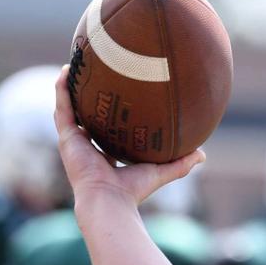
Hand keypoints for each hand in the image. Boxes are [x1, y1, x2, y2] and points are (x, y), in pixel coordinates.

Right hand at [53, 66, 203, 207]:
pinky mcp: (66, 137)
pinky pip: (62, 108)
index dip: (109, 116)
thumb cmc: (134, 190)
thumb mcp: (161, 171)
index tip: (117, 98)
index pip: (105, 131)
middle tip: (95, 74)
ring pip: (69, 108)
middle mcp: (87, 147)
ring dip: (70, 87)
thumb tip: (203, 155)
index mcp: (105, 155)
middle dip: (87, 97)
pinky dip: (62, 89)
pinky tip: (65, 71)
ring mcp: (74, 142)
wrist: (111, 200)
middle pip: (85, 116)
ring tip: (75, 65)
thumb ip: (181, 163)